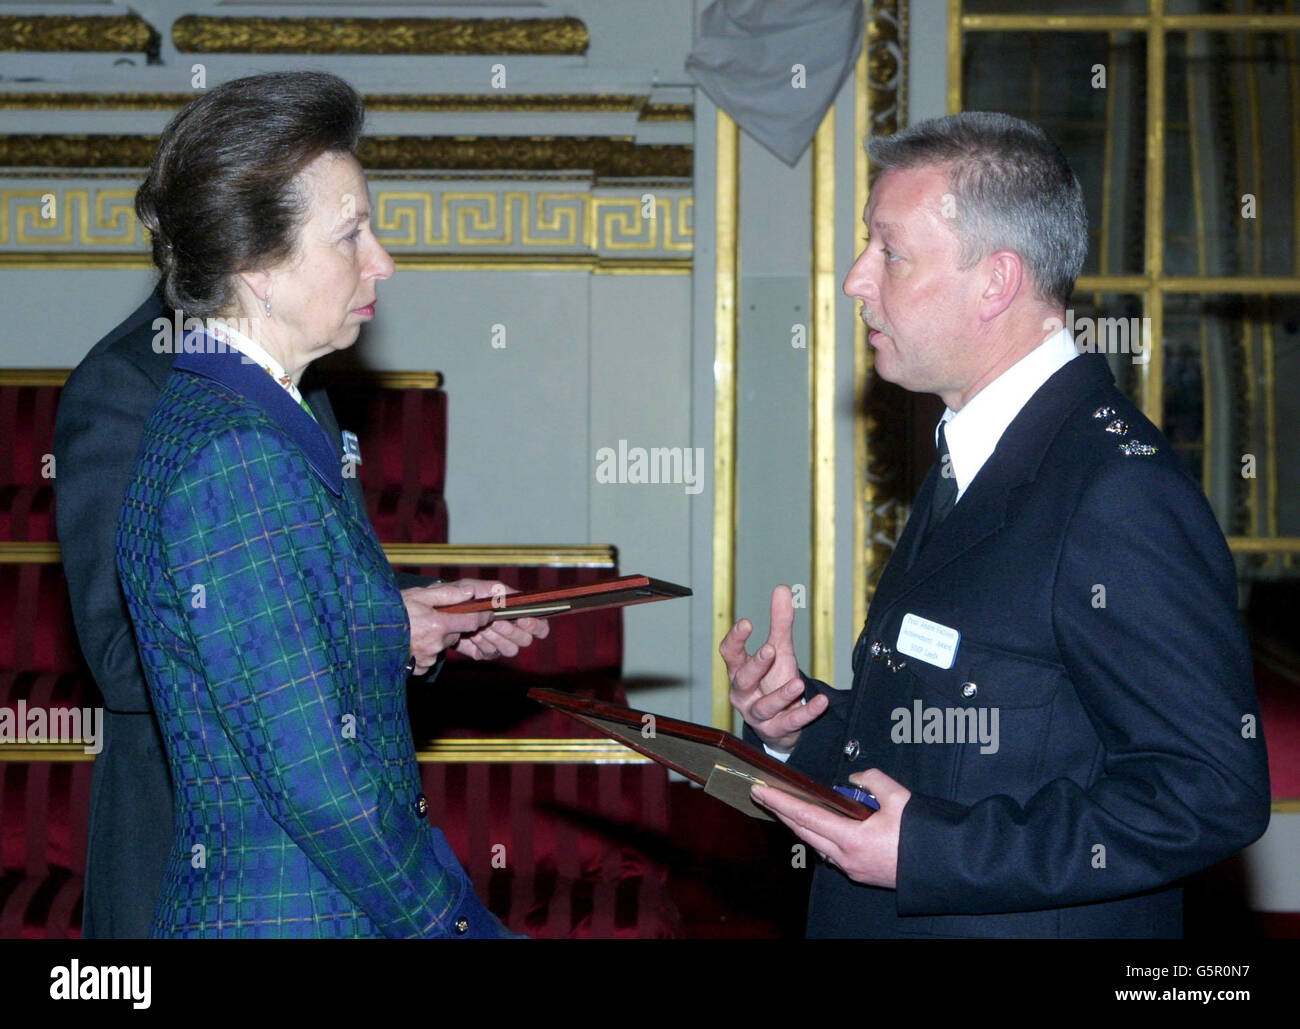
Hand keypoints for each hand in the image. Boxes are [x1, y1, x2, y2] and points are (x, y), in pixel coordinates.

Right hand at [401, 583, 491, 673]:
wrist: (367, 631)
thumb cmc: (392, 611)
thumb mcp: (419, 596)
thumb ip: (447, 594)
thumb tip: (470, 592)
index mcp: (438, 625)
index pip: (471, 622)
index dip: (481, 617)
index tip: (485, 613)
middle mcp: (435, 643)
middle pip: (455, 633)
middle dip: (451, 625)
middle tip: (436, 617)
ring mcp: (427, 657)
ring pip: (442, 645)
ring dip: (437, 637)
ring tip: (419, 628)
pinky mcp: (419, 667)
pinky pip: (430, 657)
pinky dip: (426, 649)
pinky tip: (413, 641)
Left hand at [443, 578, 548, 660]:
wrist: (442, 611)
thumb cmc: (464, 595)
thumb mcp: (480, 586)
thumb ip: (498, 590)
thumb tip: (514, 596)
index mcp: (517, 614)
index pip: (540, 626)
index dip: (536, 626)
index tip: (522, 620)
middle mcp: (512, 631)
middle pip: (526, 640)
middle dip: (510, 631)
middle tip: (494, 621)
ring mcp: (499, 644)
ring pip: (510, 650)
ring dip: (495, 637)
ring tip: (480, 626)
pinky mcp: (486, 653)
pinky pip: (490, 654)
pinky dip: (481, 644)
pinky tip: (471, 634)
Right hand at [720, 584, 826, 751]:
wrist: (778, 720)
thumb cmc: (772, 679)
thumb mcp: (778, 650)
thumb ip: (779, 622)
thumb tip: (782, 588)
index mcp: (739, 670)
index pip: (729, 654)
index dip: (735, 639)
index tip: (747, 623)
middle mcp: (743, 692)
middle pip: (743, 679)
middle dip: (756, 665)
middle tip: (770, 649)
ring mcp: (758, 713)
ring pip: (765, 706)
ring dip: (781, 694)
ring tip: (798, 682)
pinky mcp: (776, 730)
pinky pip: (790, 722)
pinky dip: (806, 713)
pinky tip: (821, 702)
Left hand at [752, 769, 910, 887]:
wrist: (947, 867)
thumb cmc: (923, 836)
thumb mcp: (900, 797)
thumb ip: (873, 780)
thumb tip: (855, 779)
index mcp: (852, 839)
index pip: (806, 816)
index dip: (781, 802)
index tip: (761, 790)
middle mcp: (846, 858)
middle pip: (804, 831)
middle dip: (782, 812)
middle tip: (764, 794)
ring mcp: (852, 868)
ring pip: (815, 844)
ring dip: (799, 825)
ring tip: (786, 807)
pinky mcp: (860, 873)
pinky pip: (830, 853)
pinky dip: (818, 836)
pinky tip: (817, 826)